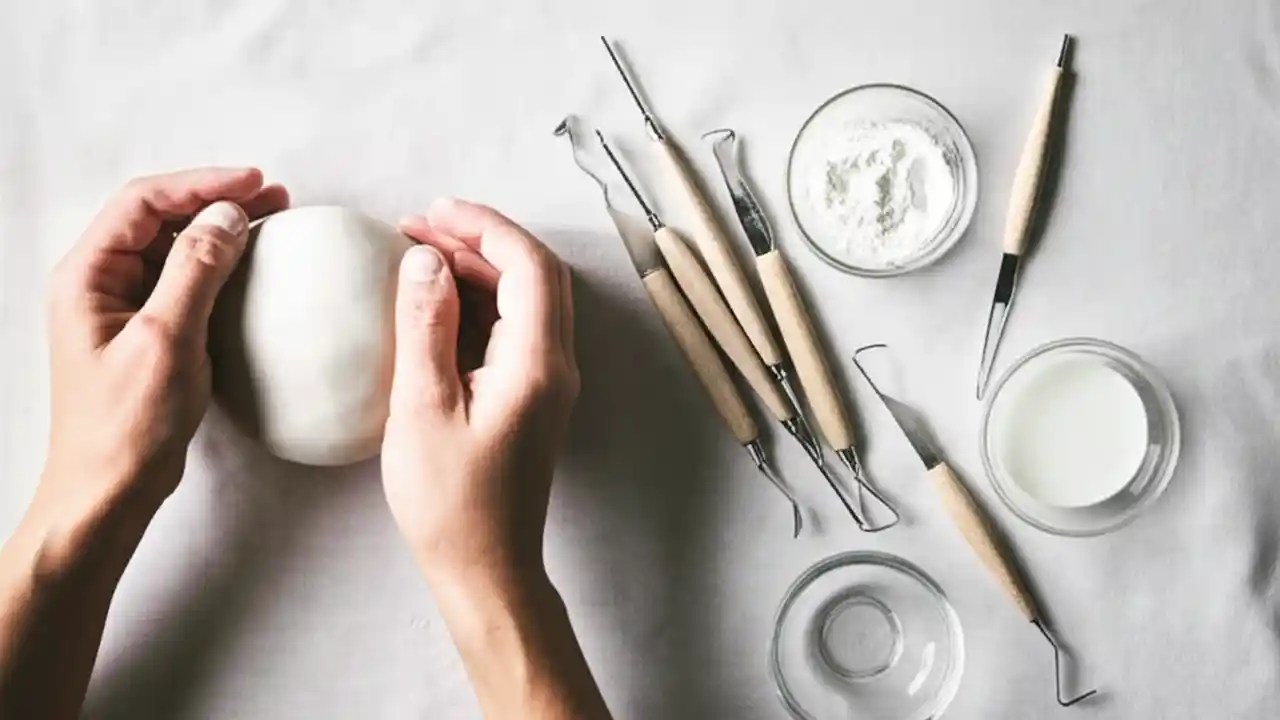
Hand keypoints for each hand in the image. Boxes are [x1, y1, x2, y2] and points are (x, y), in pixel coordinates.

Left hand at [40, 167, 288, 521]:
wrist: (110, 491)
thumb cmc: (126, 425)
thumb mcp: (166, 340)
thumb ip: (195, 270)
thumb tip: (227, 215)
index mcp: (87, 275)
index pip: (143, 202)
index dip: (200, 184)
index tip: (255, 183)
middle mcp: (99, 283)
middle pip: (158, 217)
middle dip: (215, 200)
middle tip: (275, 198)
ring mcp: (121, 307)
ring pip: (172, 246)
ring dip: (220, 229)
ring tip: (272, 220)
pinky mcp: (146, 331)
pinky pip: (182, 280)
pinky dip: (218, 264)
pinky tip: (250, 266)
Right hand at [382, 198, 577, 587]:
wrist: (486, 568)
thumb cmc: (451, 502)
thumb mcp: (422, 409)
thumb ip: (425, 327)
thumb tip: (427, 260)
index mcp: (536, 364)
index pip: (527, 265)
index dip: (484, 225)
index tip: (434, 210)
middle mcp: (556, 365)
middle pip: (534, 274)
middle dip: (480, 237)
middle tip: (419, 225)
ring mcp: (550, 382)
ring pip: (528, 298)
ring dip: (481, 267)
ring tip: (419, 252)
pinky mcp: (534, 396)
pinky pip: (517, 328)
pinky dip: (482, 301)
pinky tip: (437, 299)